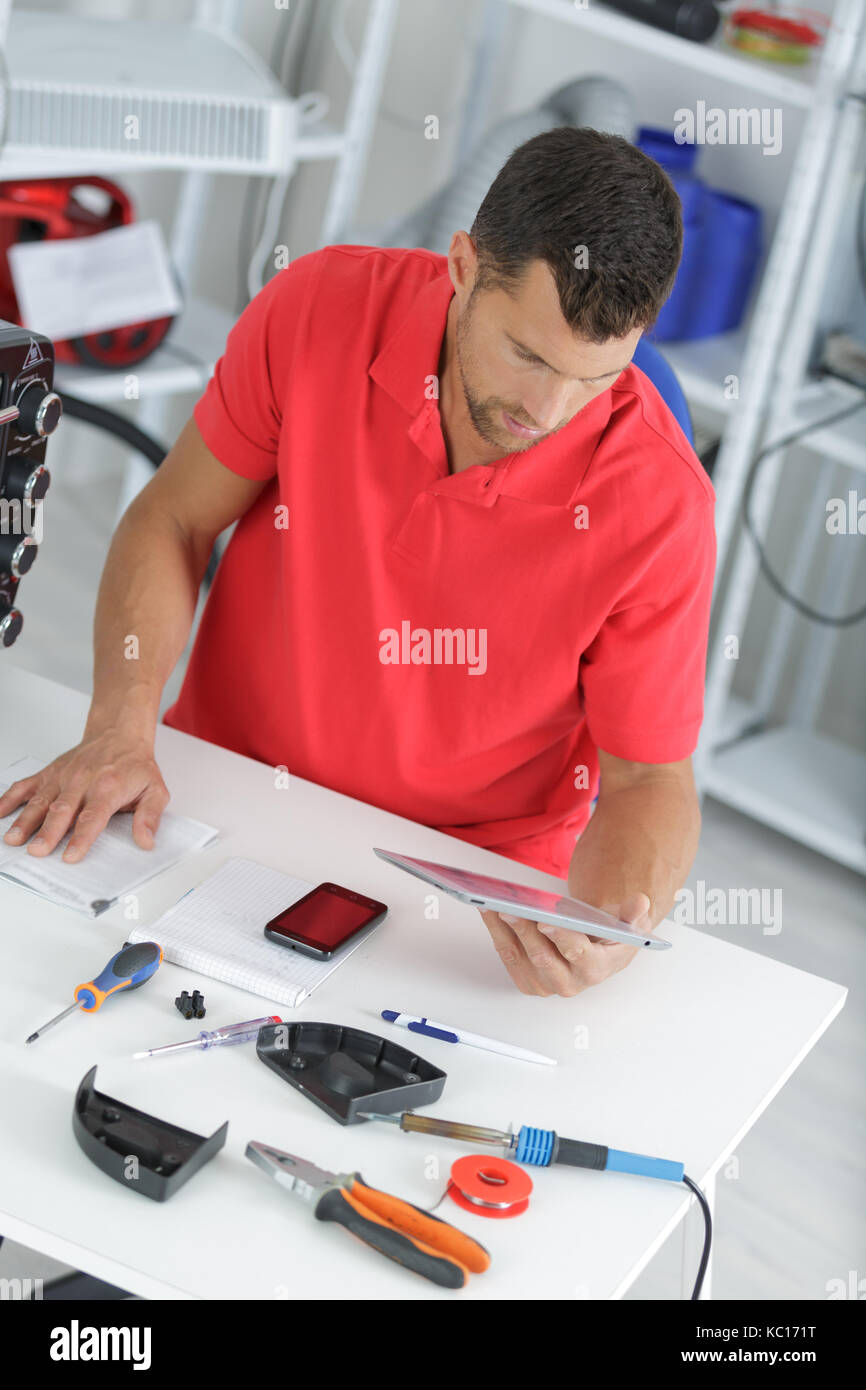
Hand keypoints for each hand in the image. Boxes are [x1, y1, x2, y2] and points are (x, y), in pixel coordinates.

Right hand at [0, 727, 168, 863]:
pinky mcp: (49, 773)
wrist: (119, 734)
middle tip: (36, 851)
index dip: (81, 838)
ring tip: (13, 838)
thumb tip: (146, 841)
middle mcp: (82, 782)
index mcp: (108, 788)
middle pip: (62, 811)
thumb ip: (150, 817)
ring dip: (26, 820)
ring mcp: (62, 777)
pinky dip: (10, 798)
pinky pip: (26, 785)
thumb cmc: (134, 764)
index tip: (70, 856)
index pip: (92, 817)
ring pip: (41, 801)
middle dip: (48, 832)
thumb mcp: (155, 789)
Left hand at [479, 892, 652, 996]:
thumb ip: (633, 914)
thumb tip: (640, 902)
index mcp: (595, 969)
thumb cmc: (611, 937)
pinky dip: (497, 933)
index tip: (545, 919)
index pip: (577, 952)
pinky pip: (508, 956)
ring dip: (503, 930)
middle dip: (524, 930)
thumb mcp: (629, 925)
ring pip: (520, 956)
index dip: (561, 936)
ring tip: (491, 904)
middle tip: (510, 907)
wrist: (598, 954)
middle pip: (542, 956)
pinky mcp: (528, 981)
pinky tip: (489, 912)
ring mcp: (546, 984)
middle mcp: (569, 982)